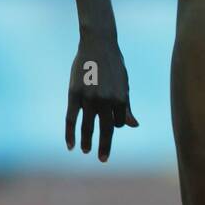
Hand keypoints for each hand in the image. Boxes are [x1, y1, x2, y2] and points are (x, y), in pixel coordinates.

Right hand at [65, 31, 138, 161]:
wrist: (99, 44)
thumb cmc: (114, 65)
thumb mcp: (124, 85)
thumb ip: (126, 107)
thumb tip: (133, 125)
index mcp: (121, 99)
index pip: (118, 123)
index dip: (115, 126)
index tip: (111, 126)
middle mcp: (106, 100)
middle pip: (105, 129)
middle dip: (104, 146)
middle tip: (103, 159)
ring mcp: (89, 98)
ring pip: (87, 126)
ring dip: (86, 141)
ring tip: (85, 151)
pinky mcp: (74, 94)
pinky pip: (71, 118)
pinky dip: (70, 134)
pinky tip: (70, 146)